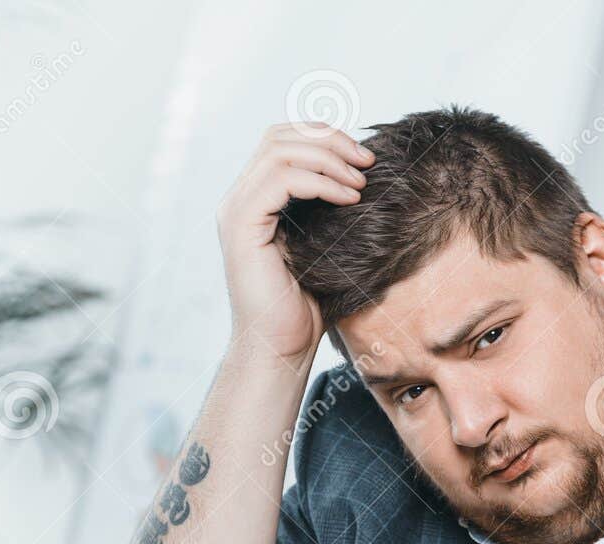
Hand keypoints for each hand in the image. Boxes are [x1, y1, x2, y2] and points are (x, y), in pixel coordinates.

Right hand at [216, 122, 373, 361]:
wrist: (281, 348)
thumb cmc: (306, 307)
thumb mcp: (322, 246)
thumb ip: (325, 211)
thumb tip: (361, 177)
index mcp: (254, 199)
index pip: (282, 141)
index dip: (323, 137)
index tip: (363, 158)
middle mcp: (238, 199)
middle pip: (279, 136)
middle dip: (329, 139)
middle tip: (367, 161)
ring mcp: (236, 211)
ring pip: (279, 151)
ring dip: (328, 159)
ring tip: (361, 181)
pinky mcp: (242, 226)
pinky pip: (281, 180)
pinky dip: (320, 181)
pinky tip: (348, 198)